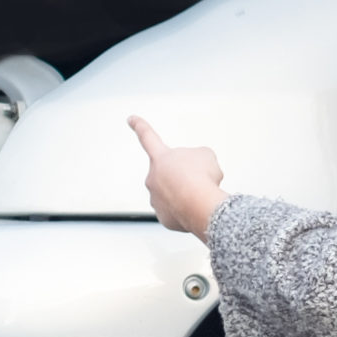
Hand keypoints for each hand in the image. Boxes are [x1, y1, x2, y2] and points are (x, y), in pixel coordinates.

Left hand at [128, 117, 226, 237]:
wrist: (200, 205)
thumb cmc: (201, 177)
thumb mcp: (205, 155)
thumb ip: (196, 158)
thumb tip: (196, 170)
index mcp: (161, 157)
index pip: (148, 137)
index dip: (140, 126)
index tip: (130, 119)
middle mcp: (153, 177)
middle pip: (170, 174)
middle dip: (184, 176)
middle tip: (199, 180)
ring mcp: (156, 199)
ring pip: (174, 194)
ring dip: (186, 193)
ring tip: (198, 195)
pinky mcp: (163, 217)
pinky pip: (177, 211)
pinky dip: (186, 210)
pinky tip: (195, 208)